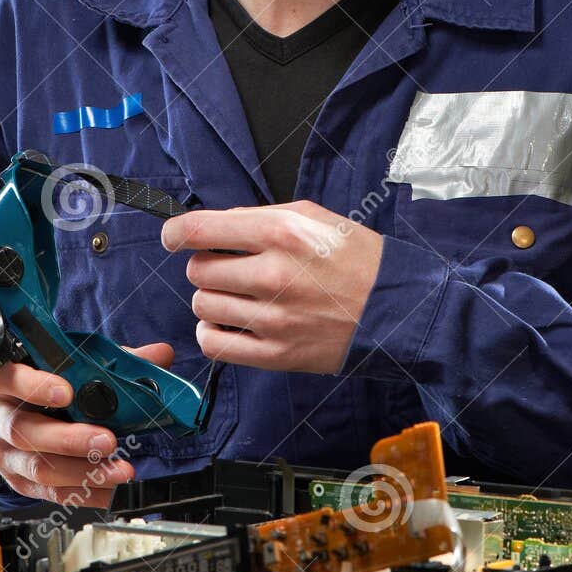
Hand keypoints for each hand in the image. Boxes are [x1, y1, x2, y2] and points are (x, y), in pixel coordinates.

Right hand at [0, 342, 174, 503]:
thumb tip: (159, 355)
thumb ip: (106, 357)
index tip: (67, 391)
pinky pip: (48, 493)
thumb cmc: (32, 377)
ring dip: (82, 473)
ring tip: (119, 471)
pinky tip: (110, 491)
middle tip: (108, 440)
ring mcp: (3, 453)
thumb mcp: (57, 360)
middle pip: (25, 431)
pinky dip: (83, 494)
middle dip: (70, 439)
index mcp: (0, 378)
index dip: (36, 386)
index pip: (10, 378)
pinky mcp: (17, 480)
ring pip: (37, 467)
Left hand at [162, 201, 383, 375]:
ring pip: (202, 304)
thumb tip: (214, 226)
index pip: (199, 229)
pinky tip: (230, 322)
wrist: (398, 308)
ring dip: (212, 298)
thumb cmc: (357, 258)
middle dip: (208, 265)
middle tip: (233, 268)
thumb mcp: (313, 217)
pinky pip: (213, 343)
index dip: (175, 233)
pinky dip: (212, 331)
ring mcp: (273, 318)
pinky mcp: (276, 354)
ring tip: (239, 295)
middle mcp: (272, 274)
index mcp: (280, 233)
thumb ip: (260, 217)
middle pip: (198, 269)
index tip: (173, 238)